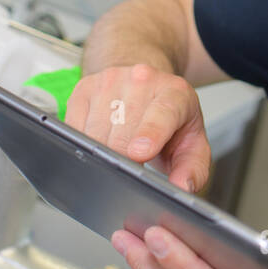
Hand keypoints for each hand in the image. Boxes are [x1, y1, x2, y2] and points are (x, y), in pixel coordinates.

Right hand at [64, 63, 211, 192]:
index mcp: (175, 93)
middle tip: (127, 172)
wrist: (149, 86)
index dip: (150, 133)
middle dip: (121, 158)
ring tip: (117, 154)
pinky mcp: (86, 87)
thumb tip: (182, 188)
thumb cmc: (171, 119)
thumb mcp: (193, 145)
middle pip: (123, 129)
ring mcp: (112, 80)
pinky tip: (100, 141)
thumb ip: (192, 169)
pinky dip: (83, 143)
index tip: (139, 153)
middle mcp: (143, 80)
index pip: (163, 112)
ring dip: (102, 152)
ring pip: (96, 130)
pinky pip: (74, 126)